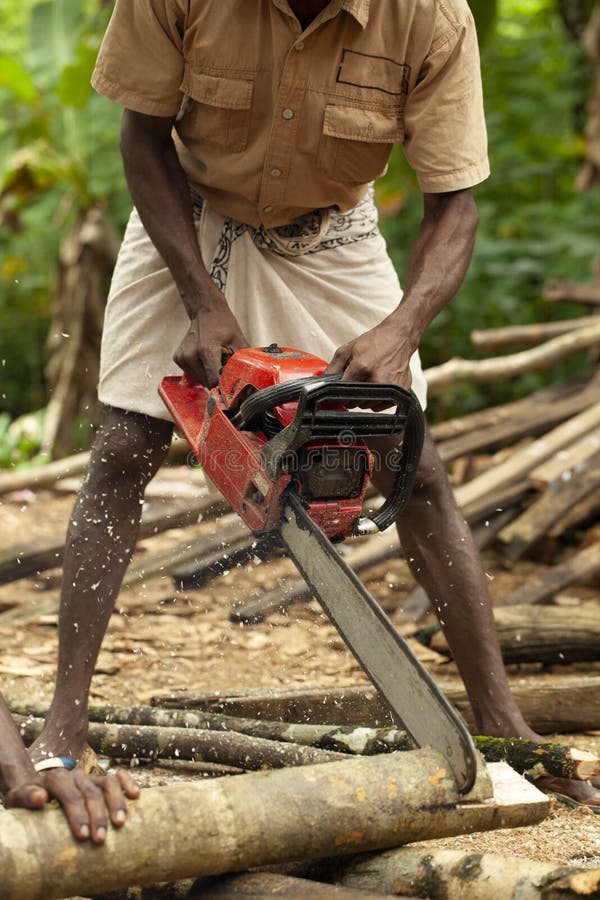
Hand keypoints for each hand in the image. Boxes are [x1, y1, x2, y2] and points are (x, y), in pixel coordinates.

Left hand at [4, 768, 139, 842]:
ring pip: (108, 783)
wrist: (36, 784)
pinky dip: (128, 782)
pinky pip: (118, 776)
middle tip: (100, 839)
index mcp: (56, 779)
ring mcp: (89, 777)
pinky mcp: (100, 780)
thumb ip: (25, 796)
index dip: (77, 814)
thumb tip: (40, 797)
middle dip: (97, 816)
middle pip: (90, 792)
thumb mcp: (18, 797)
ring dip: (116, 802)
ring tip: (120, 823)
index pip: (69, 794)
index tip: (83, 836)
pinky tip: (136, 795)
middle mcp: (75, 775)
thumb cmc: (27, 797)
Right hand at [174, 286, 247, 386]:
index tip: (232, 383)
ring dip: (210, 376)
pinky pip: (194, 375)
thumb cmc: (223, 324)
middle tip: (225, 368)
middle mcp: (190, 355)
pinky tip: (207, 360)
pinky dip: (202, 372)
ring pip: (200, 381)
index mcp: (205, 350)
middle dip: (219, 380)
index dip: (225, 385)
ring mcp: (182, 357)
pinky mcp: (178, 358)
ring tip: (216, 361)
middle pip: (207, 383)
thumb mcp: (239, 341)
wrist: (206, 310)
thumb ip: (243, 362)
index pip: (214, 381)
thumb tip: (251, 380)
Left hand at [325, 317, 414, 406]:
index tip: (337, 393)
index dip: (338, 394)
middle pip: (355, 402)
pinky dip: (375, 402)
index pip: (343, 392)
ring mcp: (391, 386)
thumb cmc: (375, 342)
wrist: (399, 337)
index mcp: (362, 367)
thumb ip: (333, 367)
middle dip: (350, 396)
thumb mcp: (348, 349)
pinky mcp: (400, 391)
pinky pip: (380, 406)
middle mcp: (377, 379)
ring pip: (367, 406)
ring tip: (366, 383)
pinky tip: (376, 388)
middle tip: (354, 384)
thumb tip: (321, 383)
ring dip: (363, 399)